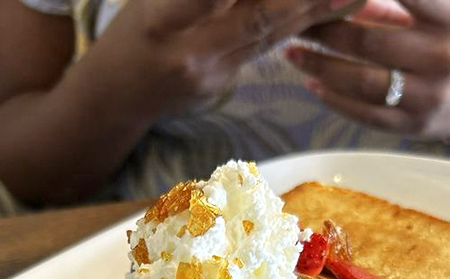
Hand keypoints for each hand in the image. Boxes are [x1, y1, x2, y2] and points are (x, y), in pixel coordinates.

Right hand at [99, 0, 364, 113]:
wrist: (115, 98)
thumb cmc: (126, 33)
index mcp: (164, 21)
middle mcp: (194, 52)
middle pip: (261, 15)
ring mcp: (214, 73)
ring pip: (274, 31)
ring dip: (320, 7)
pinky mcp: (226, 83)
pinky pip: (268, 43)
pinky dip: (301, 21)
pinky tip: (334, 6)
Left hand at [285, 0, 449, 144]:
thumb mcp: (442, 15)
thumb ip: (396, 7)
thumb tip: (340, 1)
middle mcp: (444, 59)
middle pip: (372, 43)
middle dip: (328, 32)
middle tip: (300, 24)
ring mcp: (429, 97)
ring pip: (363, 83)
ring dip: (321, 67)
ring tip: (294, 54)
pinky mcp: (413, 127)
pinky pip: (365, 114)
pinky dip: (334, 99)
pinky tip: (313, 85)